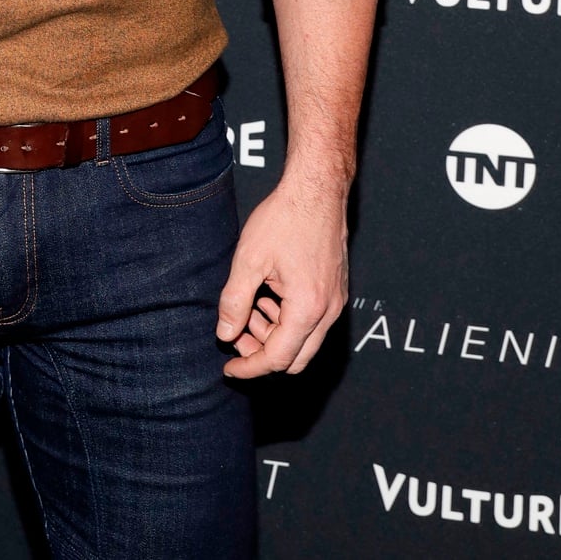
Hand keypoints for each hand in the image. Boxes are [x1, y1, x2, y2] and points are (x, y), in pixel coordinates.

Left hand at [216, 179, 347, 377]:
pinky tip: (267, 295)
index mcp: (307, 309)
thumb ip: (234, 301)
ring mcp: (335, 302)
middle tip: (236, 335)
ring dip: (274, 334)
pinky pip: (312, 321)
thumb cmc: (285, 218)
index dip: (250, 368)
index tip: (228, 370)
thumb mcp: (249, 259)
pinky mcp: (335, 290)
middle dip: (263, 354)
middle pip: (296, 359)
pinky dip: (287, 319)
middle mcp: (328, 312)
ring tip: (249, 306)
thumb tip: (225, 334)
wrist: (317, 190)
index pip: (278, 359)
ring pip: (304, 341)